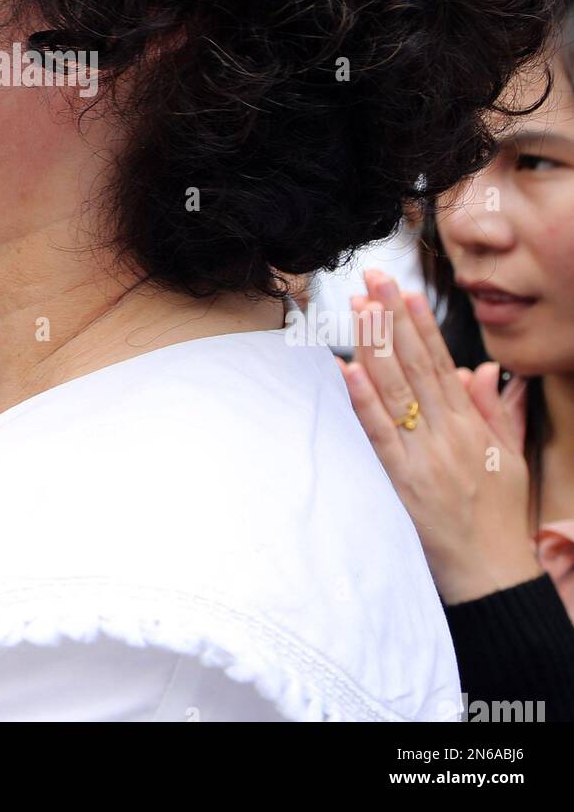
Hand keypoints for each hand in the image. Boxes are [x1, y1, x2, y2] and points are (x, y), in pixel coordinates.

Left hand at [338, 268, 542, 604]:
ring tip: (358, 308)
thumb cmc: (499, 518)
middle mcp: (448, 433)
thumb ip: (495, 411)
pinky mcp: (403, 482)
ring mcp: (425, 456)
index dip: (423, 324)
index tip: (407, 290)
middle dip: (393, 318)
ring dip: (374, 345)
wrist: (494, 575)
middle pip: (416, 365)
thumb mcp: (508, 459)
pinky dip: (362, 401)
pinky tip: (347, 369)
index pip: (441, 363)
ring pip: (395, 390)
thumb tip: (480, 368)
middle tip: (373, 279)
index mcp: (472, 425)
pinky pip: (379, 434)